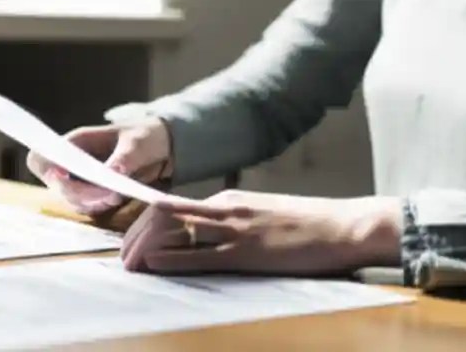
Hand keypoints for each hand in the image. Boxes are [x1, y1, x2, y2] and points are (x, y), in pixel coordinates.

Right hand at [26, 114, 171, 214]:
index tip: (64, 177)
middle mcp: (73, 163)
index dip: (45, 169)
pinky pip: (88, 207)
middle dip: (78, 193)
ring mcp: (82, 181)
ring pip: (72, 200)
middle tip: (108, 193)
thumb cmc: (144, 136)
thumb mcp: (138, 141)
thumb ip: (125, 156)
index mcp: (75, 142)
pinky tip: (119, 199)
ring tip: (117, 195)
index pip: (40, 157)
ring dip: (91, 202)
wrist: (162, 148)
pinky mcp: (95, 195)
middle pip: (56, 186)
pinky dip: (100, 206)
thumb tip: (112, 172)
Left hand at [120, 189, 401, 275]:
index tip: (130, 238)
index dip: (144, 221)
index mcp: (229, 200)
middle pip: (163, 214)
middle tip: (122, 257)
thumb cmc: (308, 226)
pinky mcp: (246, 252)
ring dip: (144, 247)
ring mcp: (235, 229)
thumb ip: (234, 223)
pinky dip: (171, 259)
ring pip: (174, 229)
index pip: (172, 205)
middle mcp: (225, 209)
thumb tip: (207, 237)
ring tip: (129, 264)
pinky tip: (154, 264)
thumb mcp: (263, 216)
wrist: (343, 226)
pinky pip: (199, 255)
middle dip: (135, 235)